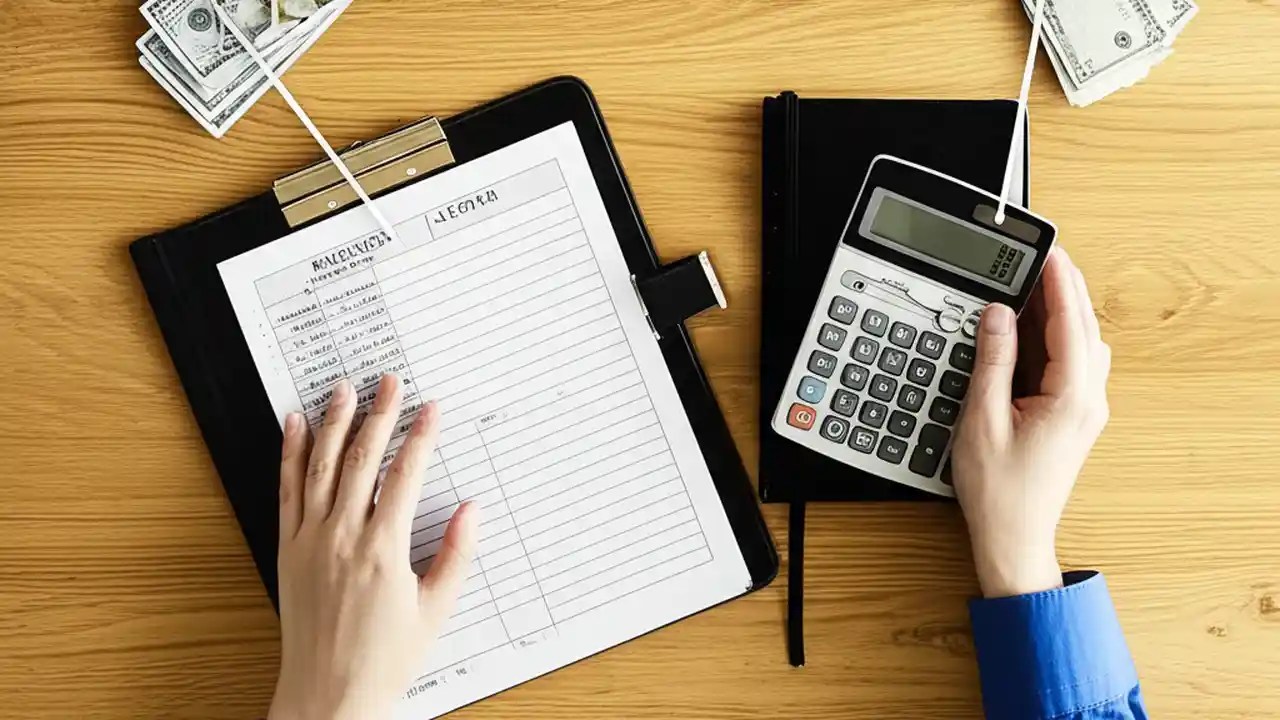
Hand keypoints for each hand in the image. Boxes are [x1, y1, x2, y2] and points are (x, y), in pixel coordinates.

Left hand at [269, 375, 478, 719]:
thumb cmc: (384, 660)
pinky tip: (296, 427)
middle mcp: (342, 538)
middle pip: (362, 460)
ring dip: (334, 423)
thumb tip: (470, 509)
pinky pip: (287, 492)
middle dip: (378, 415)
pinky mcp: (287, 551)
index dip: (420, 437)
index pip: (404, 476)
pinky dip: (291, 455)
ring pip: (322, 467)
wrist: (328, 696)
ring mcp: (310, 542)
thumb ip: (455, 555)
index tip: (430, 409)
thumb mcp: (436, 611)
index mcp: (382, 550)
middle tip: (389, 382)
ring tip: (344, 390)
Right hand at [951, 248, 1110, 597]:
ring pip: (1084, 344)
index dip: (1059, 282)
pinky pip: (1075, 362)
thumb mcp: (982, 421)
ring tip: (1033, 287)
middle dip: (1064, 288)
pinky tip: (1032, 330)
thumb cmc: (998, 492)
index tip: (1049, 250)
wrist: (1015, 539)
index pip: (1070, 323)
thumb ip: (992, 362)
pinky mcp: (1075, 416)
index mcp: (1071, 399)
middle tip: (1041, 256)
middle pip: (1084, 328)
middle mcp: (1089, 401)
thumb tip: (996, 315)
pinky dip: (1058, 336)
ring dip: (1062, 311)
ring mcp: (1086, 409)